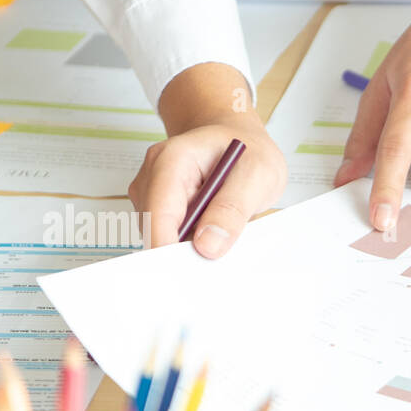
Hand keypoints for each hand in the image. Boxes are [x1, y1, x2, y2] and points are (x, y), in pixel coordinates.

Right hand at [129, 63, 286, 257]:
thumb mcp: (257, 176)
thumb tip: (207, 246)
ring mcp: (152, 192)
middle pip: (153, 228)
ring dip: (189, 244)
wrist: (239, 140)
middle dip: (182, 248)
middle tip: (220, 251)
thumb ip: (232, 210)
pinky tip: (212, 228)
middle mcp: (154, 175)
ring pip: (159, 236)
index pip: (158, 212)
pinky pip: (169, 235)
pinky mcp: (159, 209)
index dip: (167, 246)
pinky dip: (190, 240)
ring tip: (223, 227)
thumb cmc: (249, 152)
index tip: (187, 271)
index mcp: (173, 159)